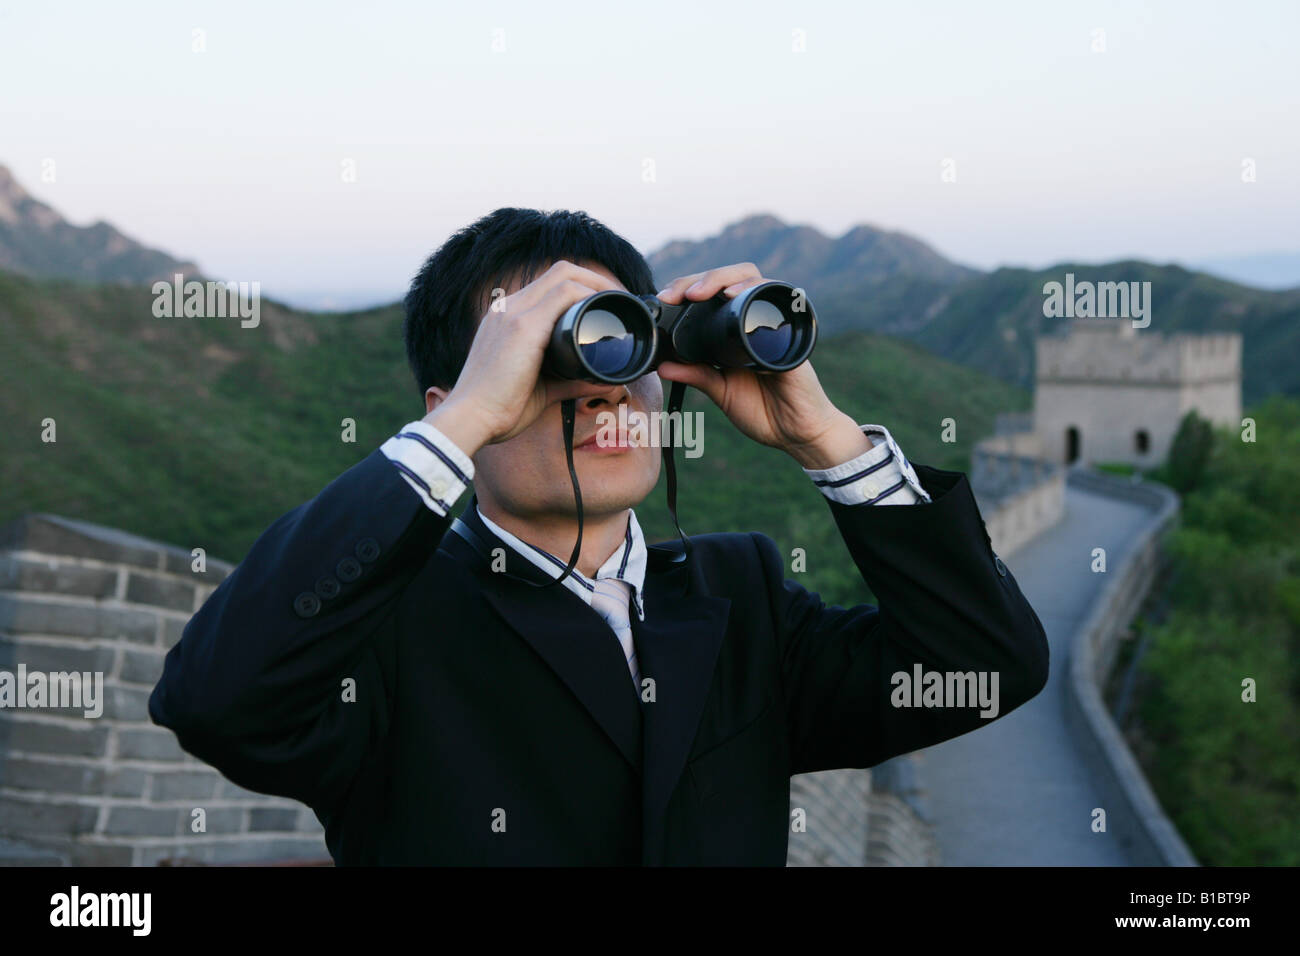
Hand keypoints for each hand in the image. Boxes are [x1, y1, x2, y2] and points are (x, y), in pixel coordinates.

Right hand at [424, 260, 621, 454]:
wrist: (471, 418)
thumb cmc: (500, 409)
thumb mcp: (541, 387)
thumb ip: (571, 379)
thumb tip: (602, 381)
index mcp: (507, 317)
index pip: (548, 285)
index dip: (582, 286)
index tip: (606, 304)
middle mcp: (508, 307)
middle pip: (560, 271)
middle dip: (595, 279)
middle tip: (620, 299)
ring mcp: (514, 312)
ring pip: (564, 276)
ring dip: (596, 283)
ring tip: (619, 301)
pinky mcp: (522, 326)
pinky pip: (563, 295)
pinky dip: (588, 296)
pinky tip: (604, 309)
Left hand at [655, 262, 872, 469]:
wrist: (797, 433)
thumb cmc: (763, 411)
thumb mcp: (721, 391)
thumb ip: (696, 375)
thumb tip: (662, 365)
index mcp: (735, 330)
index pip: (712, 293)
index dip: (687, 287)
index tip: (664, 299)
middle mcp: (755, 319)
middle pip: (730, 278)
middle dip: (700, 278)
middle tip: (677, 295)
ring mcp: (774, 322)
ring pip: (751, 278)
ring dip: (723, 278)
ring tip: (699, 293)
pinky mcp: (791, 331)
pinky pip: (777, 299)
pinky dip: (755, 290)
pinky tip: (734, 294)